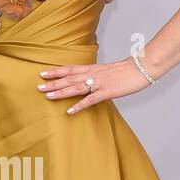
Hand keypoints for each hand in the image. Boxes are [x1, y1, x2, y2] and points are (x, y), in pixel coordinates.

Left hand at [36, 58, 151, 113]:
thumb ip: (96, 74)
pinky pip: (91, 100)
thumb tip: (87, 79)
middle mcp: (93, 74)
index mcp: (93, 68)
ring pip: (76, 87)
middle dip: (53, 82)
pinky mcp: (107, 92)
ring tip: (48, 96)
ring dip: (61, 92)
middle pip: (69, 78)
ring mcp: (99, 83)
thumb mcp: (108, 69)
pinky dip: (79, 105)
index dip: (56, 71)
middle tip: (38, 86)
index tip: (43, 73)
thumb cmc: (126, 70)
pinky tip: (70, 111)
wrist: (142, 68)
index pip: (70, 69)